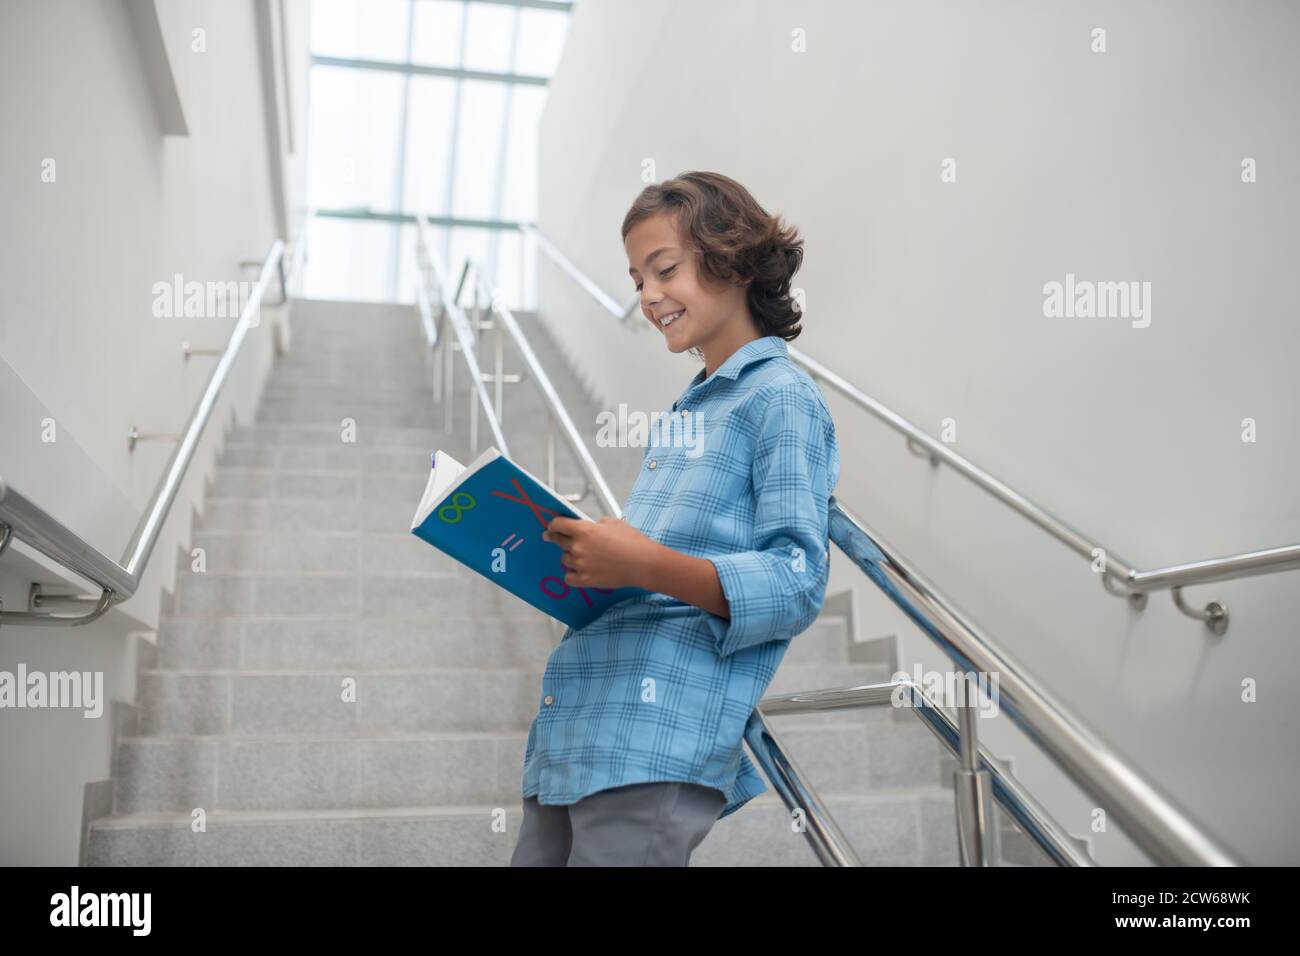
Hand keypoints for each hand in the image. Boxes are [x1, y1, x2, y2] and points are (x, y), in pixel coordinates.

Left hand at [542, 515, 660, 589]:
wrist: (643, 563)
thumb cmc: (631, 541)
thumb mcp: (613, 522)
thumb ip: (595, 524)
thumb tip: (588, 527)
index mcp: (584, 530)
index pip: (559, 524)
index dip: (553, 524)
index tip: (551, 526)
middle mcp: (578, 547)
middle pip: (558, 541)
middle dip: (553, 537)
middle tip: (549, 537)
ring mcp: (580, 564)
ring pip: (565, 559)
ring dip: (570, 556)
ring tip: (582, 556)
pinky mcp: (585, 580)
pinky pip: (569, 577)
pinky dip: (572, 574)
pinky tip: (578, 572)